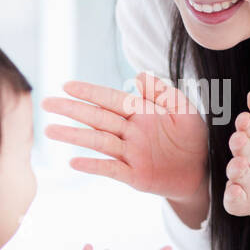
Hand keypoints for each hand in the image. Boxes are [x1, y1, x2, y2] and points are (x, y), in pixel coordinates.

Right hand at [41, 72, 207, 201]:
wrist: (203, 168)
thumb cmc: (193, 136)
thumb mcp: (184, 110)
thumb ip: (163, 93)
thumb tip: (140, 74)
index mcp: (141, 112)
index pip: (111, 99)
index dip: (90, 93)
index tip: (67, 86)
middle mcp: (131, 131)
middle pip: (97, 118)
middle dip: (72, 110)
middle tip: (46, 104)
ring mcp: (131, 153)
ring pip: (98, 142)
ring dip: (74, 136)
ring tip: (50, 130)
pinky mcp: (134, 175)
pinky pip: (111, 169)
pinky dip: (93, 165)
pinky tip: (73, 162)